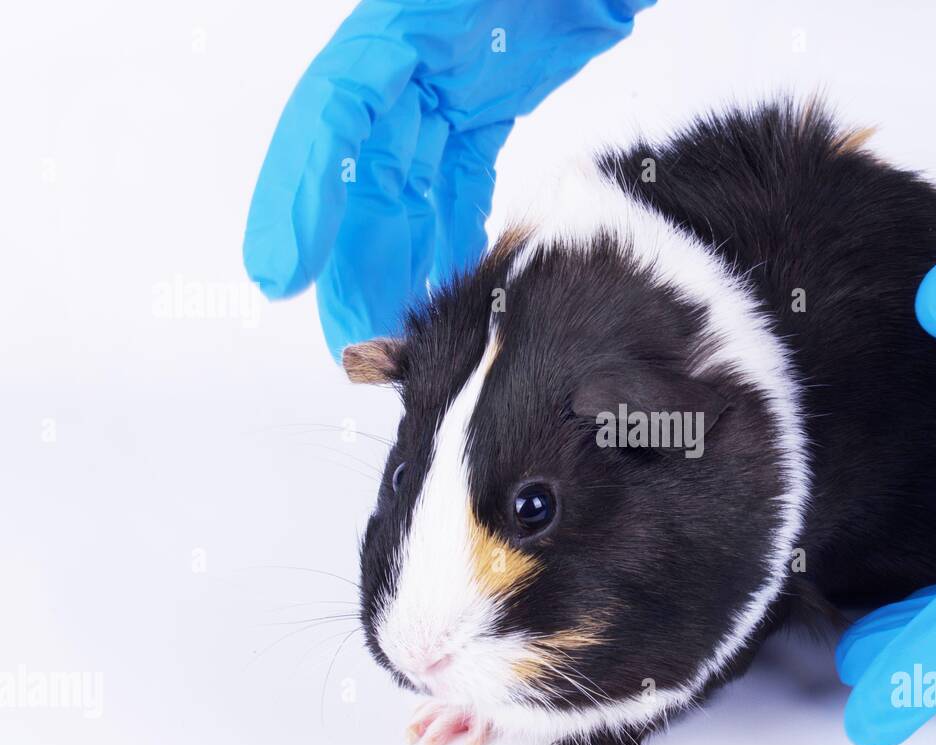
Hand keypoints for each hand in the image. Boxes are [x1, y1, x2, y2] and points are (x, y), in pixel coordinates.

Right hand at [243, 0, 652, 357]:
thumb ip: (479, 39)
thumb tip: (452, 84)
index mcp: (405, 22)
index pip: (333, 112)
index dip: (302, 196)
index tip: (280, 273)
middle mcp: (410, 61)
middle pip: (360, 173)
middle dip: (348, 263)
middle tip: (348, 344)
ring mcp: (441, 90)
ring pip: (399, 192)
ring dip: (388, 266)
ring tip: (385, 339)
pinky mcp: (476, 114)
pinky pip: (446, 186)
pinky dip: (439, 239)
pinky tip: (439, 291)